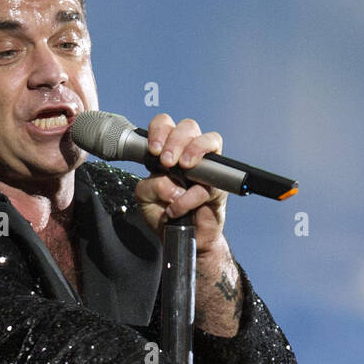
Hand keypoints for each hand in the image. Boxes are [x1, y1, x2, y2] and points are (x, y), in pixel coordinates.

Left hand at [133, 114, 227, 252]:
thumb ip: (148, 186)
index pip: (165, 125)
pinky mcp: (218, 187)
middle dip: (176, 140)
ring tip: (183, 168)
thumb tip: (168, 181)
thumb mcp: (144, 199)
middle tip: (167, 161)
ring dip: (194, 150)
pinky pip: (208, 183)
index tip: (154, 150)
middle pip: (188, 126)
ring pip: (210, 140)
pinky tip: (178, 207)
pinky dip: (191, 196)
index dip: (159, 130)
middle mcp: (188, 154)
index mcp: (168, 151)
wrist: (182, 238)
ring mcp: (207, 168)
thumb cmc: (164, 213)